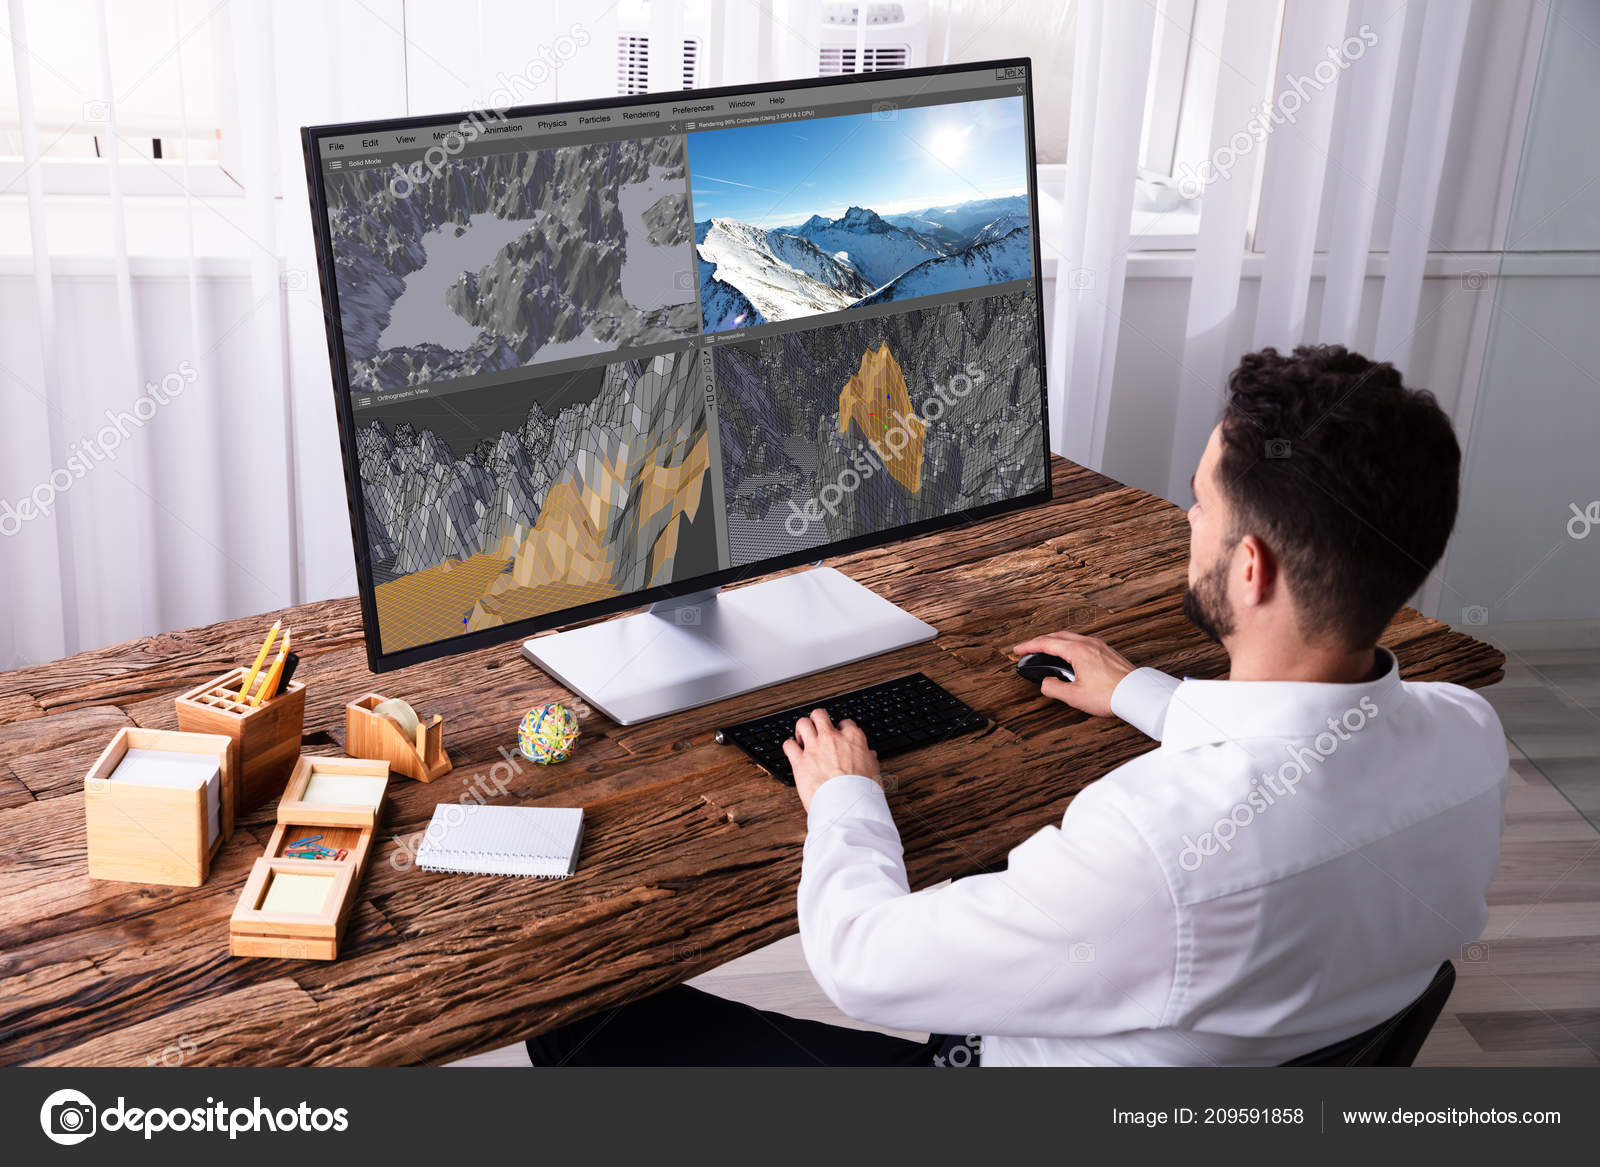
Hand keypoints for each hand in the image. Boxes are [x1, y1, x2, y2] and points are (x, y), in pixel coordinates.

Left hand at [783, 708, 879, 810]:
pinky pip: (788, 745)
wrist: (846, 805)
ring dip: (801, 729)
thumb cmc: (861, 791)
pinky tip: (793, 752)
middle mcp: (832, 738)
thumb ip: (869, 760)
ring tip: (803, 738)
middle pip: (819, 714)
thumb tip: (870, 755)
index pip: (845, 722)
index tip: (839, 735)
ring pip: (802, 723)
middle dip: (817, 720)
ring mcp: (814, 748)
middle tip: (817, 729)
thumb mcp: (874, 772)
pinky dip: (789, 747)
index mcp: (852, 738)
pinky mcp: (800, 761)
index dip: (841, 729)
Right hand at [1012, 631, 1134, 717]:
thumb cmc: (1110, 695)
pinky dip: (1070, 645)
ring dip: (1056, 641)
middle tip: (1029, 648)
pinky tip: (1072, 655)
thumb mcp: (1074, 696)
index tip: (1017, 649)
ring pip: (1072, 637)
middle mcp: (1089, 643)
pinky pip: (1084, 642)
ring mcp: (1100, 646)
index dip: (1028, 646)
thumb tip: (1045, 683)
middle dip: (1041, 641)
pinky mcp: (1109, 652)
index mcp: (1077, 651)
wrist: (1137, 695)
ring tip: (1048, 650)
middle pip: (1058, 636)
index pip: (1046, 643)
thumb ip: (1054, 688)